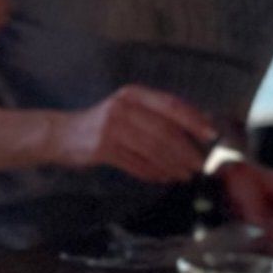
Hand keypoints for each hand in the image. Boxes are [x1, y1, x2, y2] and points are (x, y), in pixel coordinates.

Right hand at [56, 85, 213, 185]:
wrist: (61, 134)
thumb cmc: (103, 123)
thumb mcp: (128, 110)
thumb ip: (156, 115)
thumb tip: (197, 131)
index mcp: (134, 94)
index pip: (171, 105)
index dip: (194, 120)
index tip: (211, 135)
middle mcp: (122, 107)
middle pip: (164, 131)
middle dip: (186, 150)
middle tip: (200, 164)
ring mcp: (110, 128)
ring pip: (151, 149)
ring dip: (172, 164)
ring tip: (185, 175)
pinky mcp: (101, 148)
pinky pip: (135, 164)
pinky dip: (152, 173)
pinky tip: (163, 178)